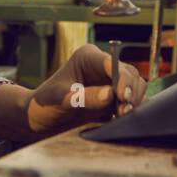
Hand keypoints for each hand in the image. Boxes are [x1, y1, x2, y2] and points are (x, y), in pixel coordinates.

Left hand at [23, 43, 146, 139]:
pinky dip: (131, 109)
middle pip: (129, 73)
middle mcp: (101, 67)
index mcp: (88, 58)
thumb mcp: (62, 100)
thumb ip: (85, 97)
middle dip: (130, 91)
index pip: (112, 63)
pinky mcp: (113, 99)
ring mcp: (109, 82)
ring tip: (123, 115)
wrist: (41, 119)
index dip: (121, 78)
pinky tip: (124, 119)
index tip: (122, 96)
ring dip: (133, 101)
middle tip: (124, 110)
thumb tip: (110, 94)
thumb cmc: (46, 104)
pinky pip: (130, 101)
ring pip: (134, 86)